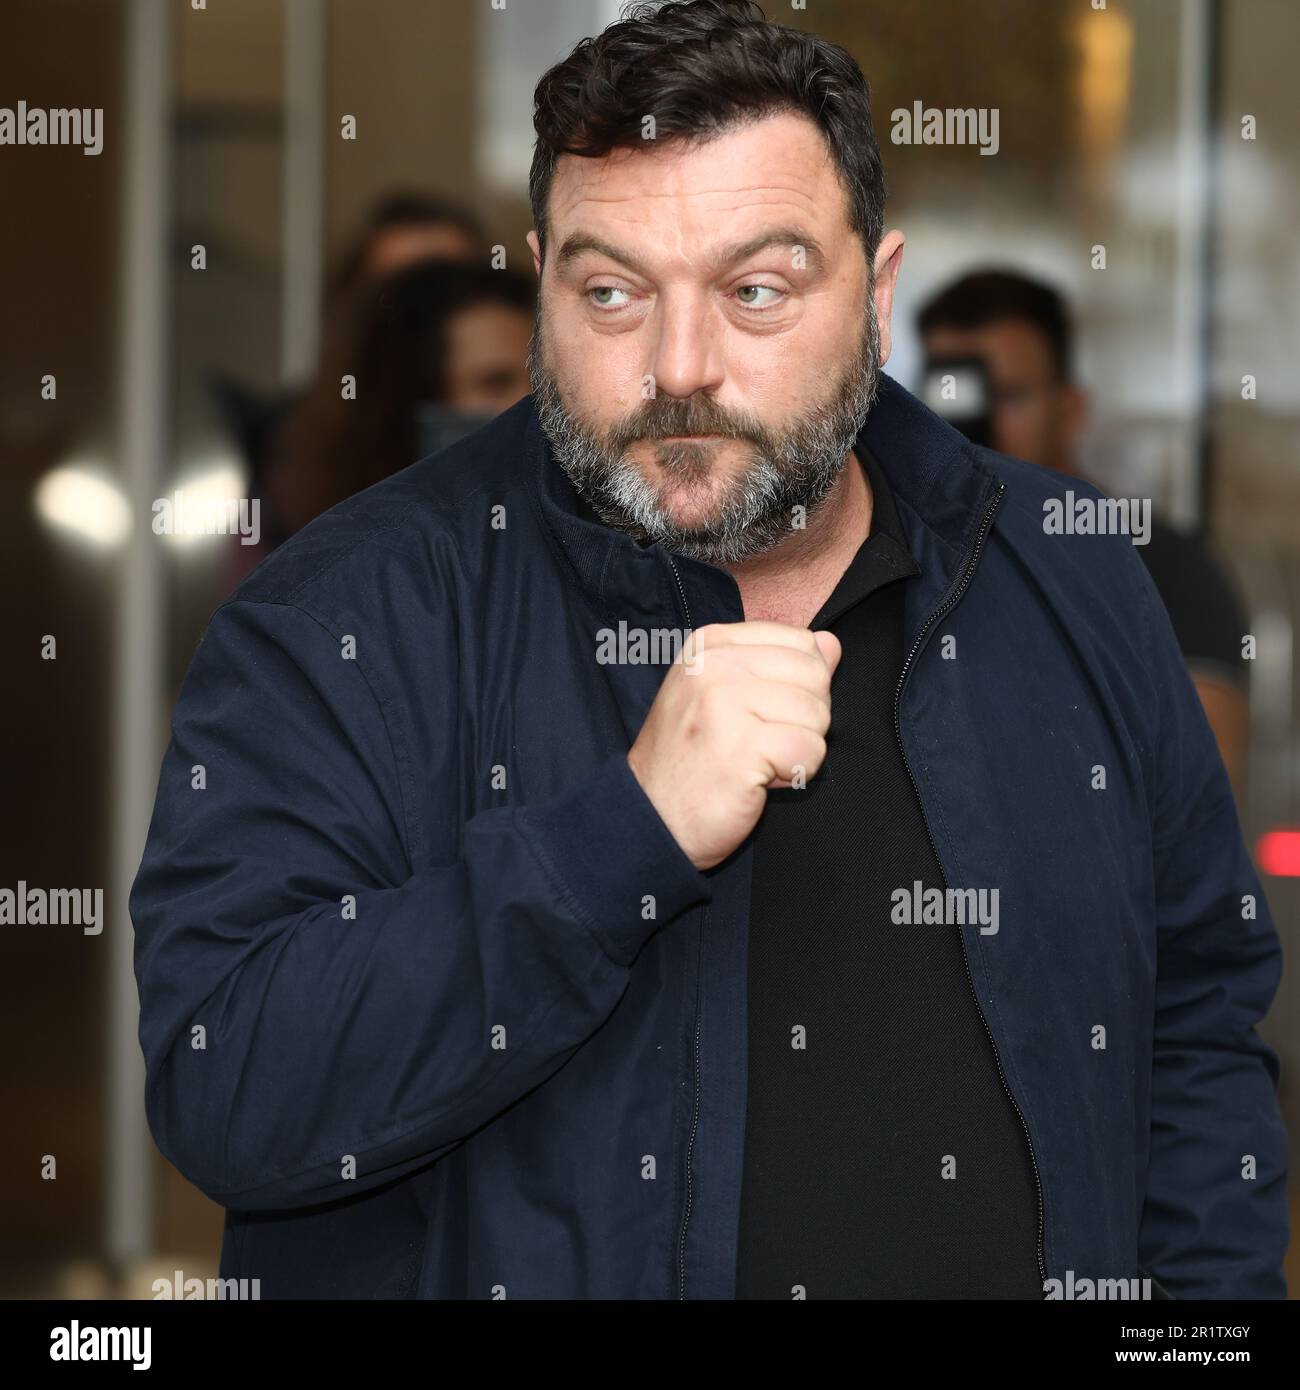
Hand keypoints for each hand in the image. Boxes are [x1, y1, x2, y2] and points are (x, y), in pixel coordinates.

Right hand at [626, 621, 840, 870]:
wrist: (650, 818)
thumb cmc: (691, 760)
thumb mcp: (727, 696)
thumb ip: (781, 665)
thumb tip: (831, 643)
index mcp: (711, 644)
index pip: (800, 642)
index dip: (799, 685)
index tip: (759, 713)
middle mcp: (714, 664)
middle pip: (815, 675)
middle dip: (803, 718)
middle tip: (760, 743)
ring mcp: (724, 702)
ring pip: (817, 715)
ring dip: (797, 749)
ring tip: (755, 761)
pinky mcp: (741, 745)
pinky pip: (810, 751)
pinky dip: (795, 774)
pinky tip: (758, 779)